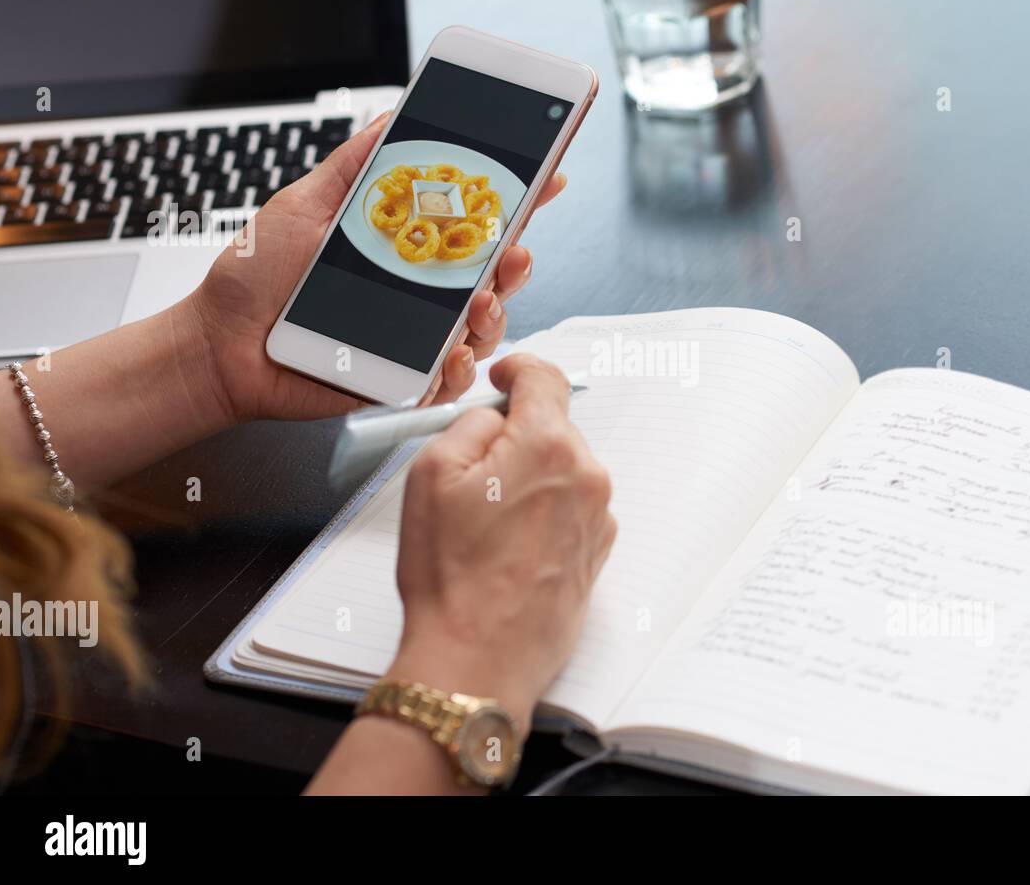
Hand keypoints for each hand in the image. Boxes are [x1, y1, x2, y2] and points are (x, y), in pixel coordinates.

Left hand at [189, 112, 566, 422]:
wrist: (218, 344)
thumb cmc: (255, 279)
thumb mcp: (305, 204)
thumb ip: (355, 166)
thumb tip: (394, 116)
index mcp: (403, 247)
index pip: (471, 222)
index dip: (513, 200)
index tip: (544, 176)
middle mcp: (417, 291)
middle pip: (492, 276)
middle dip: (517, 260)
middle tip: (516, 248)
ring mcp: (413, 337)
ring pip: (481, 328)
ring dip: (495, 314)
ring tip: (480, 300)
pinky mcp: (400, 379)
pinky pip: (447, 379)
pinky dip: (459, 368)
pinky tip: (453, 352)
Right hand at [385, 354, 616, 734]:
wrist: (478, 659)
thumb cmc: (452, 577)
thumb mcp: (432, 474)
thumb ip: (469, 424)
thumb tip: (494, 416)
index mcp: (548, 447)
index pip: (546, 379)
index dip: (518, 370)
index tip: (504, 377)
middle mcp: (586, 477)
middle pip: (553, 429)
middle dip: (515, 438)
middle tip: (472, 472)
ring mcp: (597, 518)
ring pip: (561, 472)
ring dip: (529, 480)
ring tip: (485, 525)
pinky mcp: (596, 553)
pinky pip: (570, 511)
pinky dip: (542, 514)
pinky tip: (507, 548)